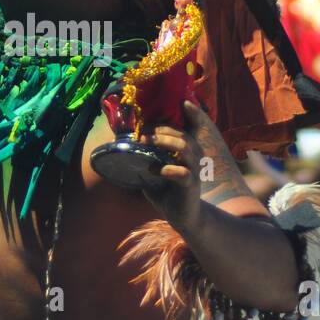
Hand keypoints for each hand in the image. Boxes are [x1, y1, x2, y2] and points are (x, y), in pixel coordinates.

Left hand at [140, 100, 206, 230]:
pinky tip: (152, 170)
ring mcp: (194, 171)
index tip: (182, 102)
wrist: (184, 217)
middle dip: (162, 129)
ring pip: (186, 148)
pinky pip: (182, 173)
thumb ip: (146, 158)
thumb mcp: (155, 171)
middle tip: (142, 131)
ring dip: (164, 142)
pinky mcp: (190, 186)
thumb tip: (125, 145)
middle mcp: (194, 157)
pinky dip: (166, 169)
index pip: (191, 128)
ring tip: (144, 142)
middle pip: (183, 134)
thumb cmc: (168, 191)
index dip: (192, 114)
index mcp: (187, 151)